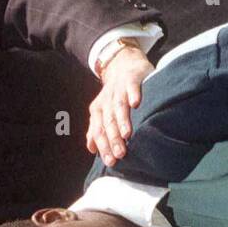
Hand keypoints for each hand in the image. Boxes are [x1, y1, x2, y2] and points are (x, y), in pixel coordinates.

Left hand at [87, 46, 153, 166]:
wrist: (123, 65)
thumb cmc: (115, 95)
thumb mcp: (103, 111)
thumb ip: (97, 130)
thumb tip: (91, 150)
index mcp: (98, 110)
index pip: (99, 131)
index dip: (104, 146)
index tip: (111, 161)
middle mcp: (107, 101)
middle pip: (109, 122)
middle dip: (113, 139)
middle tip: (120, 154)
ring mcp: (119, 89)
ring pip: (118, 107)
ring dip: (122, 121)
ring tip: (127, 134)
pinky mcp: (132, 79)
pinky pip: (131, 87)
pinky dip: (133, 94)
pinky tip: (136, 104)